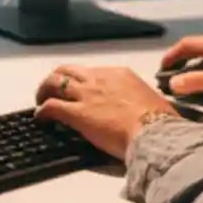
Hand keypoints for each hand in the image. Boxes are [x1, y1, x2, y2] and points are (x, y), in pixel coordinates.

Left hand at [34, 65, 177, 159]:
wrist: (156, 132)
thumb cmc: (161, 122)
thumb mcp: (151, 102)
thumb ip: (138, 102)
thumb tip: (140, 111)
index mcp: (120, 75)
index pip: (92, 72)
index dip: (81, 80)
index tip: (78, 90)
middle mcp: (100, 79)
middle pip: (68, 71)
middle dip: (56, 79)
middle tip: (51, 91)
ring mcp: (87, 94)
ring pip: (54, 82)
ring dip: (44, 91)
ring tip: (41, 101)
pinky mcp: (78, 113)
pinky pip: (51, 106)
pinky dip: (42, 111)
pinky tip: (41, 118)